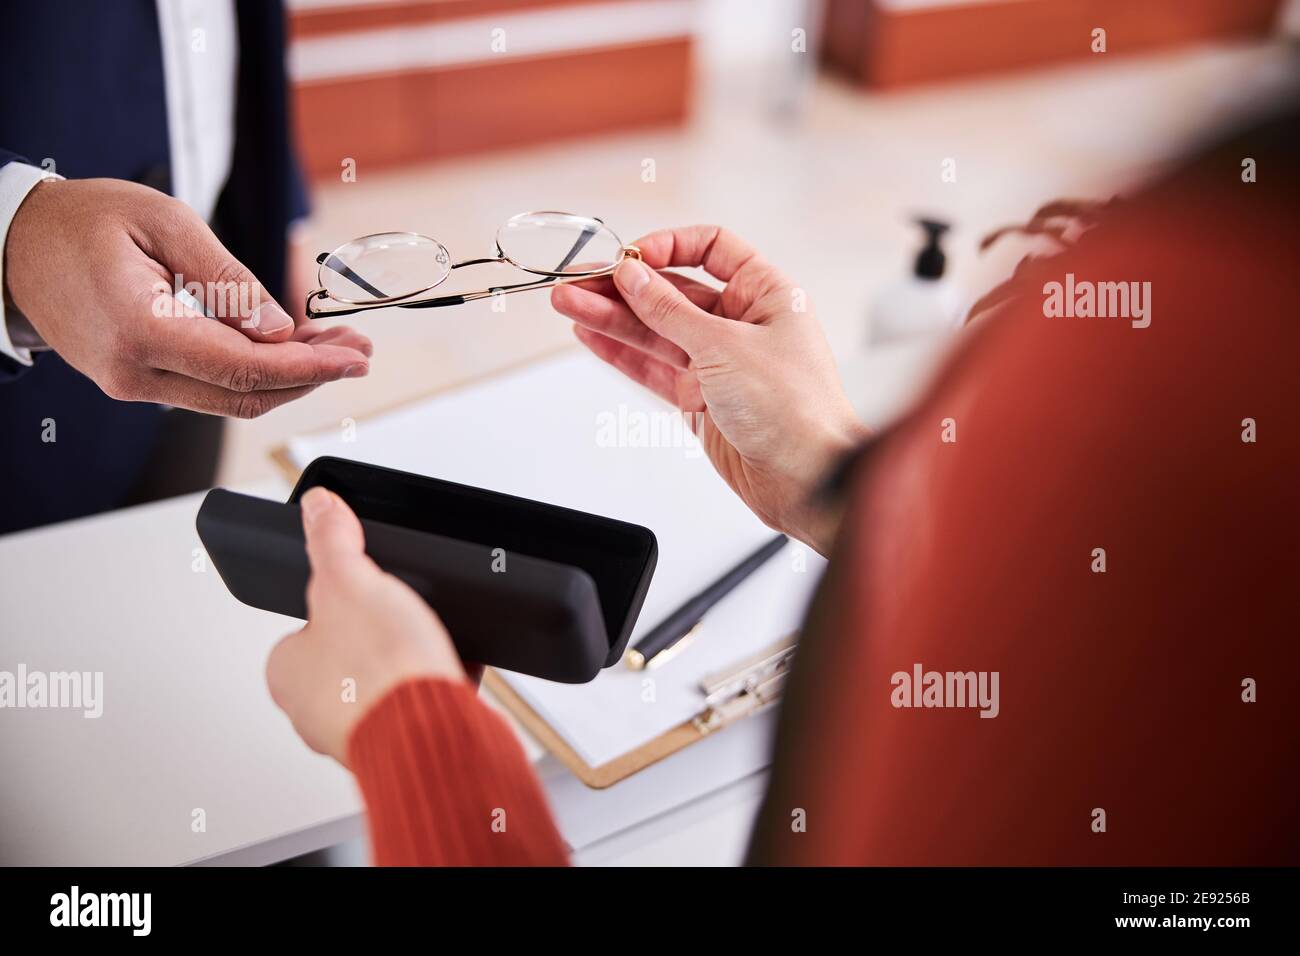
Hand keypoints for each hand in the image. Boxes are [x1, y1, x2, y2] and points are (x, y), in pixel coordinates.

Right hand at [3, 177, 370, 417]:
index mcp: (139, 330)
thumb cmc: (82, 221)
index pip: (244, 369)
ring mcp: (131, 384)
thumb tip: (280, 329)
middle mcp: (133, 373)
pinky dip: (254, 371)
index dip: (308, 368)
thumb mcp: (167, 223)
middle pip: (245, 395)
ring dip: (287, 376)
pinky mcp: (136, 381)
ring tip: (333, 346)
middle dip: (311, 376)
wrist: (15, 241)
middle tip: (357, 351)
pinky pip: (207, 387)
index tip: (352, 358)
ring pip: (230, 398)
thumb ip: (229, 280)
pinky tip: (287, 348)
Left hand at [266, 487, 468, 765]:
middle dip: (380, 635)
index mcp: (286, 672)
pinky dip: (436, 681)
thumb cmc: (378, 672)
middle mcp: (313, 711)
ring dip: (410, 661)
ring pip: (387, 679)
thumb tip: (320, 506)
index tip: (362, 593)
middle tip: (399, 619)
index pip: (303, 625)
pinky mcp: (402, 740)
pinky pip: (419, 700)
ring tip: (426, 643)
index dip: (337, 602)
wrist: (430, 729)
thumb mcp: (350, 579)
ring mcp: (358, 731)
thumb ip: (333, 539)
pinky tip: (449, 665)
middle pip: (349, 651)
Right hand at [551, 225, 866, 553]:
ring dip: (612, 317)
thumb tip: (633, 275)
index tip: (629, 257)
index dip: (668, 246)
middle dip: (623, 287)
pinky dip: (622, 353)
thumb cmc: (795, 411)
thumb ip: (670, 310)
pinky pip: (655, 368)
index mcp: (766, 294)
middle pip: (673, 291)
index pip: (712, 248)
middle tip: (577, 283)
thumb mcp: (724, 347)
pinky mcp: (701, 398)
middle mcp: (743, 323)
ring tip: (567, 303)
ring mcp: (720, 362)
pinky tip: (591, 335)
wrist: (807, 480)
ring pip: (656, 331)